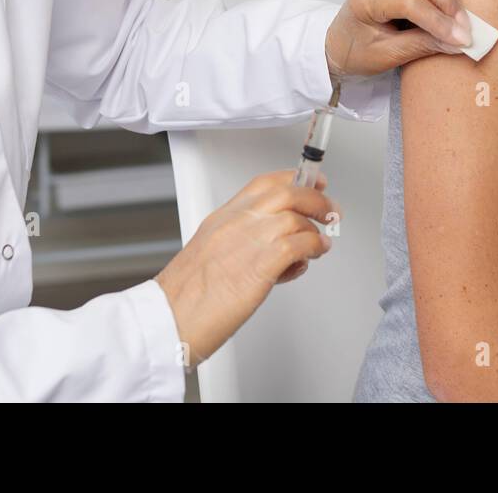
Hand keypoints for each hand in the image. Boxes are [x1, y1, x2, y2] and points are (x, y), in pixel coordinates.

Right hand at [154, 169, 339, 369]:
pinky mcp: (260, 264)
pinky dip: (314, 247)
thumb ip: (240, 241)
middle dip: (316, 200)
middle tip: (330, 211)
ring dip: (316, 230)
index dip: (295, 179)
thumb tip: (270, 244)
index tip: (312, 183)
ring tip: (320, 245)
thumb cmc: (185, 298)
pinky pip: (300, 243)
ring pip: (297, 216)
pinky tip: (313, 257)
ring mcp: (248, 240)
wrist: (168, 319)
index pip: (264, 184)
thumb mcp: (208, 253)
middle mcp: (236, 223)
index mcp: (222, 217)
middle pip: (287, 192)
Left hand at [325, 0, 470, 78]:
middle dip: (447, 1)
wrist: (340, 42)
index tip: (461, 39)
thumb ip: (423, 46)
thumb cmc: (359, 50)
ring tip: (454, 6)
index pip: (409, 4)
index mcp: (364, 3)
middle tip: (463, 26)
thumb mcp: (388, 56)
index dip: (439, 21)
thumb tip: (460, 41)